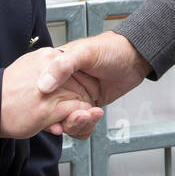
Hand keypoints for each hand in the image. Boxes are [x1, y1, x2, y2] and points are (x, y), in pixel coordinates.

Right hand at [35, 32, 151, 132]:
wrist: (135, 59)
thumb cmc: (111, 49)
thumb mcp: (85, 52)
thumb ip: (63, 66)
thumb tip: (43, 86)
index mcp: (55, 68)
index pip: (39, 93)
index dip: (42, 108)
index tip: (52, 119)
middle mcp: (62, 85)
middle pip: (50, 113)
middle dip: (64, 120)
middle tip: (79, 116)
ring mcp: (75, 97)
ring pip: (66, 122)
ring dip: (77, 124)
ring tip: (90, 114)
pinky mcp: (86, 107)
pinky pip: (80, 125)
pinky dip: (86, 126)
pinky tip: (95, 115)